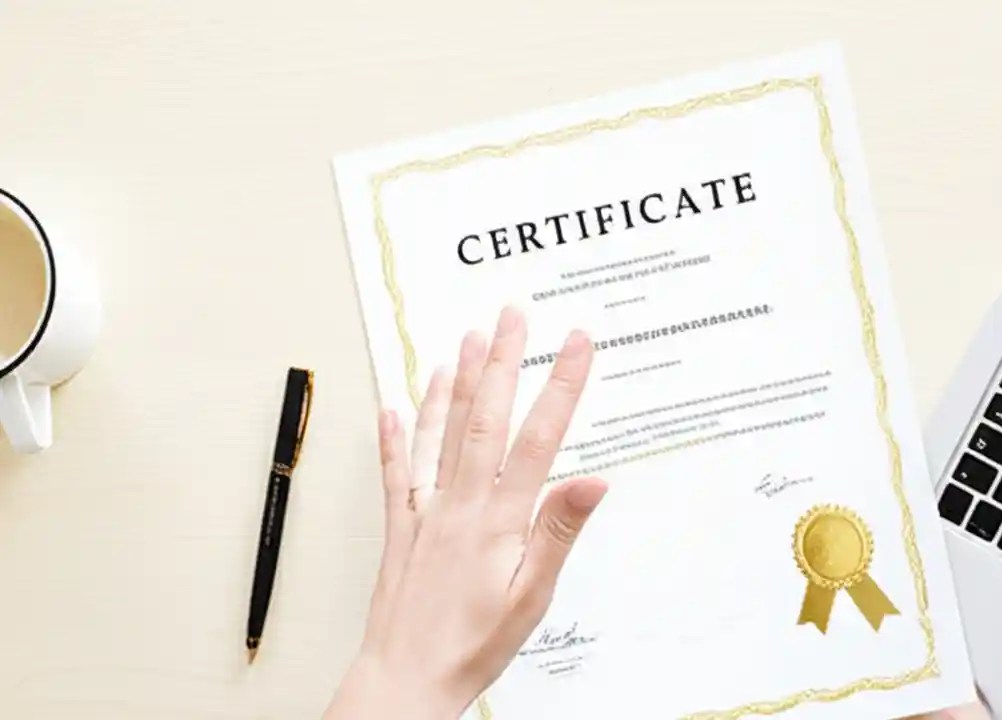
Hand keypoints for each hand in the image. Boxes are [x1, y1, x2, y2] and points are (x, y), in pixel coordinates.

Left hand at [324, 307, 606, 719]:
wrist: (404, 680)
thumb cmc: (472, 646)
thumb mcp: (532, 597)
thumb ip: (558, 532)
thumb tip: (593, 481)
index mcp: (498, 520)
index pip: (538, 437)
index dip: (560, 385)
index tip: (577, 343)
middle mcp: (458, 505)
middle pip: (485, 418)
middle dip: (502, 361)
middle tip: (512, 315)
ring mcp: (424, 512)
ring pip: (439, 433)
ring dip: (454, 383)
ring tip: (465, 341)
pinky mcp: (399, 529)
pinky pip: (395, 472)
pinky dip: (394, 436)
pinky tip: (394, 406)